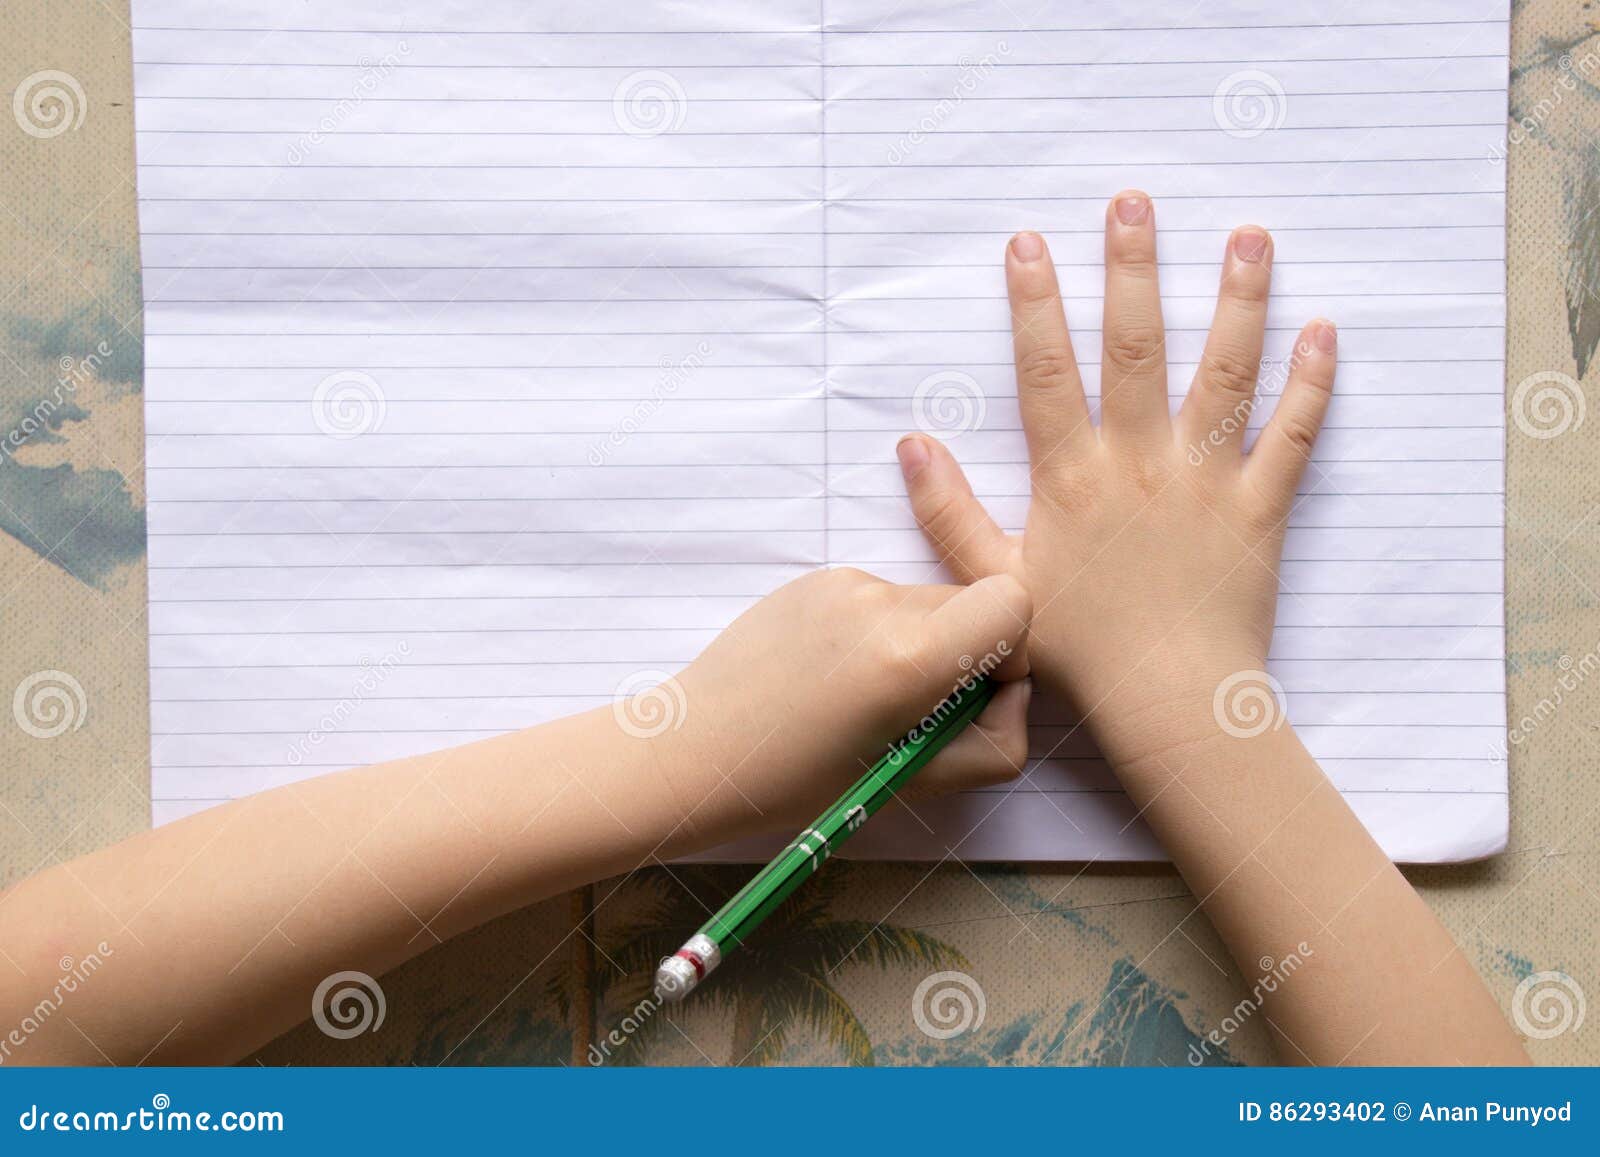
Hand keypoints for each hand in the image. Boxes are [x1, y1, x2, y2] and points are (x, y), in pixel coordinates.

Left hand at [635, 568, 1032, 846]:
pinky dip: (874, 633)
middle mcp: (880, 603)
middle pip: (969, 604)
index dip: (1008, 649)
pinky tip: (831, 677)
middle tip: (911, 712)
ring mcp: (843, 582)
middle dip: (961, 653)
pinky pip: (878, 597)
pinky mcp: (816, 578)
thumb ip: (994, 741)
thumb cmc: (802, 784)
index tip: (971, 693)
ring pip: (923, 601)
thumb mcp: (916, 782)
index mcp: (910, 656)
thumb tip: (1014, 690)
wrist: (698, 751)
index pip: (1011, 603)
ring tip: (861, 698)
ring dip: (916, 644)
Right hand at [895, 191, 1336, 770]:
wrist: (1168, 701)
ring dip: (1238, 300)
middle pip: (1137, 348)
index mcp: (1072, 477)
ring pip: (1226, 374)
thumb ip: (947, 515)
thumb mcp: (994, 584)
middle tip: (1134, 200)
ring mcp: (1206, 480)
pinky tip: (1325, 330)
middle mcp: (1140, 462)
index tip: (1029, 242)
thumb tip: (910, 446)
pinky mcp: (1260, 508)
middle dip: (1133, 269)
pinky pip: (1292, 437)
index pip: (1047, 373)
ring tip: (1248, 235)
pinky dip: (1311, 383)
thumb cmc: (1077, 649)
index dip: (1035, 304)